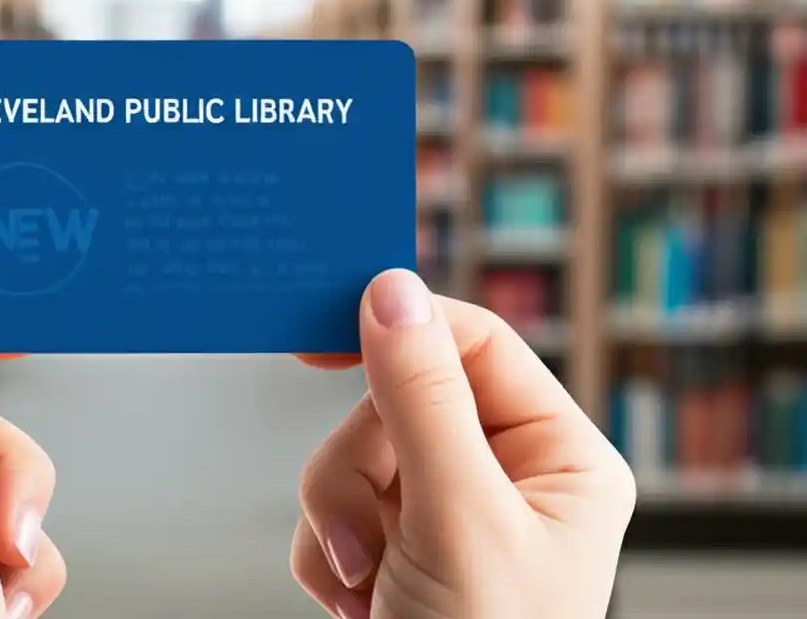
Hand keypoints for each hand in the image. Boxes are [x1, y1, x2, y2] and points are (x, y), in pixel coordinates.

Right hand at [292, 269, 634, 618]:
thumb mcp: (458, 521)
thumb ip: (421, 400)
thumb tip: (390, 292)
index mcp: (557, 457)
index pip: (474, 345)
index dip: (401, 324)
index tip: (324, 325)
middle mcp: (503, 475)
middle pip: (396, 399)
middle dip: (362, 466)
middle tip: (365, 529)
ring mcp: (441, 511)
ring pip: (351, 453)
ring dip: (337, 517)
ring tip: (364, 580)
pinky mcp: (390, 544)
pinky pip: (327, 505)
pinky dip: (323, 552)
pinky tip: (356, 600)